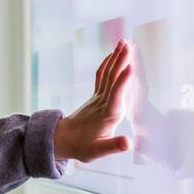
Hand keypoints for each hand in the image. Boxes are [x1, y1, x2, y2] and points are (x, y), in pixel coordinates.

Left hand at [53, 38, 133, 161]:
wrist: (62, 141)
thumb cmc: (82, 147)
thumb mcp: (98, 151)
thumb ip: (114, 146)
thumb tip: (129, 143)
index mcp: (108, 115)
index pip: (116, 95)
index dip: (123, 82)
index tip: (131, 67)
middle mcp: (103, 102)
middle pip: (112, 78)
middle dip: (121, 60)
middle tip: (129, 44)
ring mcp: (98, 97)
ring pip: (107, 73)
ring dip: (116, 57)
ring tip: (124, 42)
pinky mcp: (96, 96)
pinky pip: (101, 76)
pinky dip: (108, 64)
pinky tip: (113, 54)